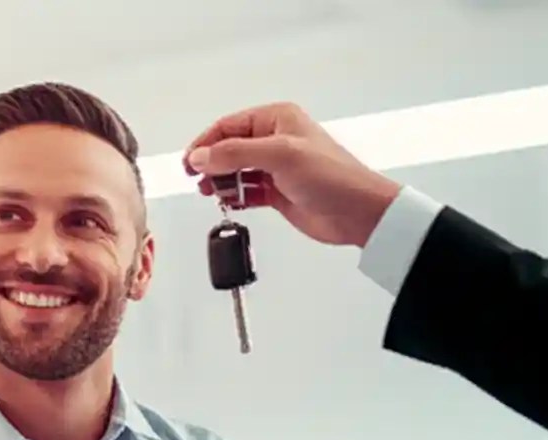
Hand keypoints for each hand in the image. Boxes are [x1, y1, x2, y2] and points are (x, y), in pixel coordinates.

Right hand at [184, 102, 401, 247]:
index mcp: (277, 119)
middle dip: (211, 163)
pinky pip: (246, 191)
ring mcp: (275, 167)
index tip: (191, 162)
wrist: (357, 212)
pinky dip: (234, 196)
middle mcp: (275, 140)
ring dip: (221, 181)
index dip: (206, 143)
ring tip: (211, 192)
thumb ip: (236, 154)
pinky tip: (228, 201)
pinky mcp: (277, 191)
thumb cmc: (332, 176)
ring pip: (235, 171)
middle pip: (228, 148)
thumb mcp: (280, 156)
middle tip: (199, 179)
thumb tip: (202, 156)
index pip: (229, 126)